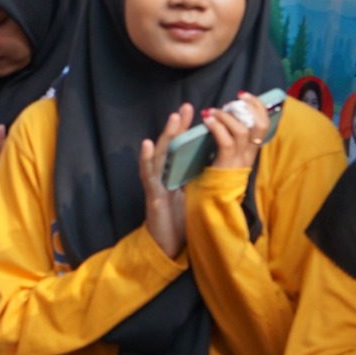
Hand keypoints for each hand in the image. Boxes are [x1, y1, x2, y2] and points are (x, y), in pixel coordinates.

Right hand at [138, 108, 191, 257]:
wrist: (166, 247)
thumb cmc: (181, 223)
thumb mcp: (193, 196)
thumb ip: (195, 179)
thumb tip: (209, 161)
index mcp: (175, 176)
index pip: (181, 149)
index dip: (187, 131)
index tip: (197, 112)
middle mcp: (164, 177)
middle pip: (170, 147)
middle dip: (177, 127)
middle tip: (185, 107)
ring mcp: (156, 185)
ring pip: (159, 156)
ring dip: (165, 136)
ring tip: (173, 118)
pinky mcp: (153, 197)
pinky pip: (148, 176)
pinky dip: (146, 160)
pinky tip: (146, 145)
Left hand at [204, 91, 269, 172]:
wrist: (207, 203)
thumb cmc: (213, 176)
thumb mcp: (225, 155)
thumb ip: (228, 137)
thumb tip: (227, 114)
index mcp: (250, 151)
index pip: (264, 125)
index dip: (258, 107)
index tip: (244, 95)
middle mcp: (249, 155)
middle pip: (260, 126)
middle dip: (249, 107)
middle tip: (234, 99)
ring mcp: (239, 161)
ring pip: (242, 131)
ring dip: (226, 116)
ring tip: (213, 111)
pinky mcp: (225, 166)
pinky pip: (226, 142)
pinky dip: (217, 127)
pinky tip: (207, 120)